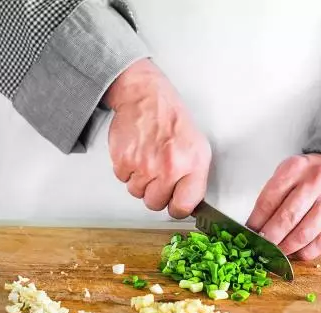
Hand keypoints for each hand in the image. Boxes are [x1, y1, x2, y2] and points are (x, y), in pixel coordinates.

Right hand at [103, 59, 210, 218]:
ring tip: (147, 158)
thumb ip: (195, 177)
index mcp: (192, 165)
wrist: (146, 97)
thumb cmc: (172, 120)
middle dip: (155, 192)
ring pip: (136, 192)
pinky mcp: (124, 160)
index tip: (174, 203)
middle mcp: (169, 167)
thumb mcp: (197, 145)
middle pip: (155, 203)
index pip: (183, 206)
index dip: (177, 207)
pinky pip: (123, 179)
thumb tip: (188, 203)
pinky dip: (127, 168)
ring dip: (140, 180)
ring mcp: (145, 165)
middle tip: (157, 174)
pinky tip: (136, 152)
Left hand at [245, 153, 320, 260]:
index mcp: (295, 168)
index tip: (249, 233)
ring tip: (276, 253)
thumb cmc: (309, 175)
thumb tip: (254, 227)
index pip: (269, 200)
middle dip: (270, 238)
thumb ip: (272, 196)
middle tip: (261, 248)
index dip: (256, 221)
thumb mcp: (288, 173)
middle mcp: (314, 182)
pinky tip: (296, 253)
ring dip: (287, 248)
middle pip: (287, 218)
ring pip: (304, 234)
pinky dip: (305, 253)